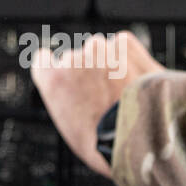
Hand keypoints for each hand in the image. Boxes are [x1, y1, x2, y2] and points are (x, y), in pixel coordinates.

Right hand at [29, 31, 164, 177]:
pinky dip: (128, 58)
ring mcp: (100, 49)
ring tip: (122, 91)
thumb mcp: (71, 128)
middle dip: (87, 72)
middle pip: (75, 59)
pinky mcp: (124, 44)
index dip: (56, 70)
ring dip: (108, 64)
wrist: (143, 135)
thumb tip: (74, 93)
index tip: (65, 76)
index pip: (43, 60)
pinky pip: (122, 46)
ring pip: (100, 51)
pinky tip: (134, 79)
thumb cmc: (106, 140)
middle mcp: (73, 59)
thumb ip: (65, 100)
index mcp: (53, 79)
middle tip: (102, 96)